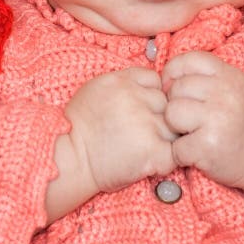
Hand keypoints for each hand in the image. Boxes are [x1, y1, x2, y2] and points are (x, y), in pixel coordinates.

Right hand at [64, 67, 176, 193]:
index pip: (155, 80)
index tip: (141, 110)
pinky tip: (150, 163)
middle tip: (141, 134)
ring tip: (144, 149)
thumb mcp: (95, 90)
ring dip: (165, 139)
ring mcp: (146, 123)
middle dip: (159, 117)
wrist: (69, 160)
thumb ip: (123, 85)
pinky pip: (174, 153)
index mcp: (121, 81)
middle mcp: (136, 98)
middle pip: (166, 103)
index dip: (151, 96)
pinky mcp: (152, 149)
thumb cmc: (78, 129)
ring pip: (174, 127)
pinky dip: (166, 160)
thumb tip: (146, 88)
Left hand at [162, 51, 243, 189]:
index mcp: (230, 76)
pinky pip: (176, 145)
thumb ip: (210, 78)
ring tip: (193, 134)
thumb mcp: (238, 88)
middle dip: (177, 104)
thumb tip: (170, 76)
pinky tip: (198, 153)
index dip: (173, 73)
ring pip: (172, 113)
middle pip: (176, 88)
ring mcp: (216, 119)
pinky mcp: (207, 146)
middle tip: (192, 119)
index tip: (173, 88)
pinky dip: (183, 153)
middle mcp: (224, 94)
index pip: (189, 60)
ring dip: (176, 127)